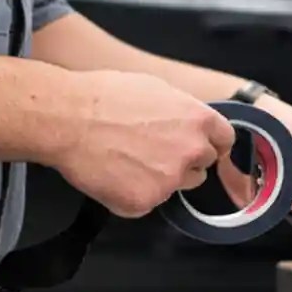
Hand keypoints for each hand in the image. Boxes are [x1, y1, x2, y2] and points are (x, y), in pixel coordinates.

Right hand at [53, 71, 235, 217]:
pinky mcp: (147, 201)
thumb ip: (184, 111)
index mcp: (200, 121)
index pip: (225, 140)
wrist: (67, 118)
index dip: (211, 144)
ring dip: (161, 179)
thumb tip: (190, 123)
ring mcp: (171, 179)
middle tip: (151, 151)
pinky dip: (132, 194)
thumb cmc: (104, 97)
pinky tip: (113, 175)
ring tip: (127, 161)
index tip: (201, 147)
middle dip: (184, 161)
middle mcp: (193, 151)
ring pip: (177, 185)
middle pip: (202, 165)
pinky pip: (147, 202)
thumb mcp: (158, 89)